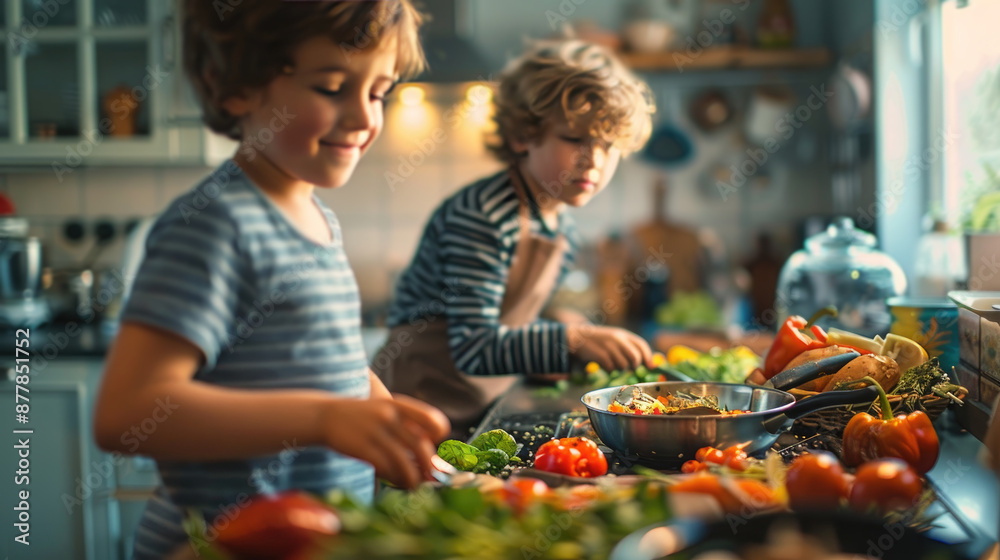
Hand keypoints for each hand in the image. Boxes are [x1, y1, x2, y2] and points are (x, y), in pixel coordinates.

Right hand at [321, 395, 449, 488]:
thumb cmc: (360, 417)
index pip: (431, 419)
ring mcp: (375, 431)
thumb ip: (405, 426)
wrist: (324, 415)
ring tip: (414, 486)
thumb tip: (429, 455)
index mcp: (398, 404)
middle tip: (429, 477)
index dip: (438, 435)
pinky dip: (395, 479)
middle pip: (421, 446)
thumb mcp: (384, 409)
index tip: (433, 444)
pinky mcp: (362, 448)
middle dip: (429, 466)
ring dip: (413, 479)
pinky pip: (386, 468)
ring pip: (405, 462)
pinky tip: (396, 482)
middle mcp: (389, 416)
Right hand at [566, 324, 652, 371]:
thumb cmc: (599, 341)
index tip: (651, 366)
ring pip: (623, 365)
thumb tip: (646, 362)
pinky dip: (609, 369)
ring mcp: (608, 346)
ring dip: (619, 368)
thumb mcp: (615, 338)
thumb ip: (629, 347)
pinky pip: (611, 368)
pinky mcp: (600, 354)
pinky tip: (603, 364)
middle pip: (635, 357)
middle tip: (629, 368)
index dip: (648, 356)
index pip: (641, 344)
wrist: (577, 336)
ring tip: (612, 363)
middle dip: (635, 366)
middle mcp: (618, 338)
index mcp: (623, 334)